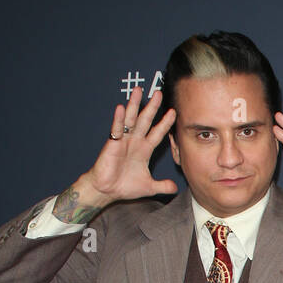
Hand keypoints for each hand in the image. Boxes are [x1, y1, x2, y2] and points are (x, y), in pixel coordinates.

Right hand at [55, 88, 177, 220]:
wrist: (108, 191)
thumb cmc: (125, 186)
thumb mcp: (149, 187)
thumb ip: (162, 186)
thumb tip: (175, 188)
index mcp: (144, 150)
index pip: (157, 133)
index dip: (165, 123)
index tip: (173, 112)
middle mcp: (135, 142)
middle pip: (145, 121)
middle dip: (152, 107)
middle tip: (159, 93)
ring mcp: (123, 141)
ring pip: (130, 119)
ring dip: (134, 105)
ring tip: (138, 91)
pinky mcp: (112, 143)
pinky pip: (116, 129)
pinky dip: (118, 119)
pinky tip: (120, 108)